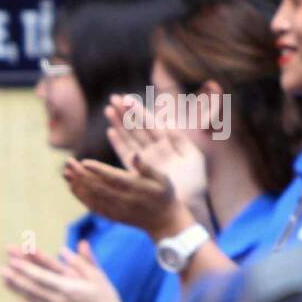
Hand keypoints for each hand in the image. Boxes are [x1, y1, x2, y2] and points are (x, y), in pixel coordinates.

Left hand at [0, 239, 130, 301]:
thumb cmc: (107, 300)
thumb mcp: (98, 277)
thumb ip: (83, 262)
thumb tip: (65, 249)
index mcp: (69, 287)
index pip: (42, 274)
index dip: (26, 267)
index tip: (13, 259)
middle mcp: (59, 300)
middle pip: (33, 286)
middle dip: (16, 276)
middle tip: (1, 268)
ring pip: (32, 299)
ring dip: (17, 288)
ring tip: (4, 279)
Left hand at [63, 155, 191, 239]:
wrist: (163, 222)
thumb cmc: (164, 195)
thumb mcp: (163, 179)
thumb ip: (147, 166)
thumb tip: (134, 154)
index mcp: (136, 189)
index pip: (113, 179)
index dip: (98, 171)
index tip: (83, 162)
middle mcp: (124, 201)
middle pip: (98, 187)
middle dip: (81, 175)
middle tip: (68, 163)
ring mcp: (116, 210)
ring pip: (92, 197)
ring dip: (77, 185)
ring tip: (65, 172)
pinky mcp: (111, 216)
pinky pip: (92, 206)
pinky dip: (81, 196)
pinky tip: (72, 186)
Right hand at [105, 95, 209, 220]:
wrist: (187, 205)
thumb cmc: (193, 183)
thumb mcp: (193, 157)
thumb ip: (180, 138)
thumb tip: (168, 120)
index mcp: (169, 143)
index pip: (152, 123)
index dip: (140, 111)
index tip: (128, 99)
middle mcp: (155, 149)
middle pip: (138, 127)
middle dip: (126, 113)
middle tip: (114, 97)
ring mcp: (145, 159)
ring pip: (130, 137)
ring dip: (119, 123)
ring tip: (108, 109)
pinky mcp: (137, 171)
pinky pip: (125, 154)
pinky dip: (118, 143)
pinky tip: (111, 131)